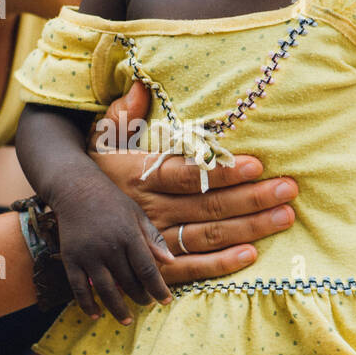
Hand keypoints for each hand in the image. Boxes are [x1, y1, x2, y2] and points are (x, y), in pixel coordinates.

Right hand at [54, 176, 173, 323]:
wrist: (76, 189)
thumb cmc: (111, 202)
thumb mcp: (137, 215)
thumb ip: (152, 238)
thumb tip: (170, 263)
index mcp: (129, 236)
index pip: (147, 270)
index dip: (158, 289)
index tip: (166, 301)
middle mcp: (109, 247)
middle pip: (128, 282)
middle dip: (140, 297)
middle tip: (146, 304)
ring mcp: (88, 255)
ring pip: (106, 290)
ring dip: (118, 308)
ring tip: (127, 319)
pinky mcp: (70, 259)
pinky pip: (79, 288)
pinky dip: (87, 305)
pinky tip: (95, 315)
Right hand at [87, 82, 298, 283]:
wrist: (68, 218)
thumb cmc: (94, 174)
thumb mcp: (100, 140)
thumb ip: (121, 116)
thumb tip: (138, 85)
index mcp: (138, 177)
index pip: (186, 174)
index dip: (222, 172)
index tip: (258, 164)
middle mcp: (147, 211)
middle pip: (206, 206)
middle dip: (252, 198)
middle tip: (288, 190)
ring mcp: (152, 243)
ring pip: (206, 236)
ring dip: (249, 229)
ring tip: (284, 217)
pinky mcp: (155, 269)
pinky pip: (192, 269)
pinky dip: (221, 265)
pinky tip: (251, 256)